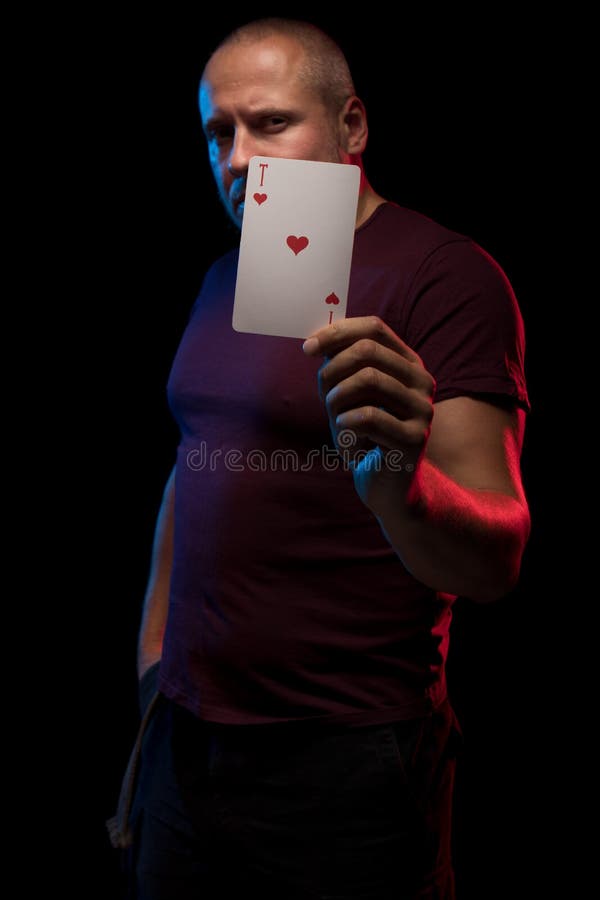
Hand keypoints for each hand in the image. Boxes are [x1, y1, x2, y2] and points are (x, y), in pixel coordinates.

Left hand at [302, 316, 434, 512]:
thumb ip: (339, 367)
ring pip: (366, 380)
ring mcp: (423, 409)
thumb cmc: (362, 436)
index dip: (337, 333)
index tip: (307, 349)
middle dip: (333, 371)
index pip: (374, 328)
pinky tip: (351, 445)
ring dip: (338, 402)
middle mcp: (422, 381)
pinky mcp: (415, 438)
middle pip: (367, 351)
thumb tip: (316, 342)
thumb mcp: (347, 396)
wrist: (386, 486)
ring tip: (338, 423)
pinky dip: (346, 429)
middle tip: (324, 397)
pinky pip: (367, 417)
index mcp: (408, 363)